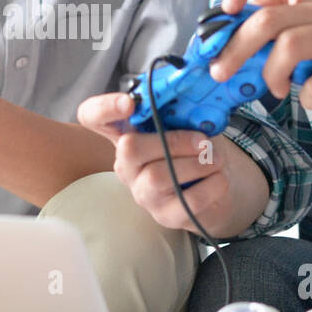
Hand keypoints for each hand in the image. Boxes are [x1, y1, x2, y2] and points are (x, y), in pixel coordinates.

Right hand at [77, 92, 245, 234]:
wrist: (217, 184)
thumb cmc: (196, 148)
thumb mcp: (187, 121)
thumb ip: (179, 108)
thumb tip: (188, 95)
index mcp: (126, 133)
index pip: (93, 116)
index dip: (103, 107)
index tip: (129, 103)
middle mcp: (127, 164)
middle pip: (130, 148)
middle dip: (173, 141)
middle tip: (203, 142)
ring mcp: (142, 192)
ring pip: (158, 177)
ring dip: (196, 165)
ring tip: (216, 160)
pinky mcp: (164, 216)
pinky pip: (186, 201)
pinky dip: (211, 186)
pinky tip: (219, 178)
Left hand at [212, 0, 311, 112]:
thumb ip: (284, 7)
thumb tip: (244, 5)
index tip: (226, 10)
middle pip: (269, 18)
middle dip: (236, 49)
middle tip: (222, 72)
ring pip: (289, 47)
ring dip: (270, 75)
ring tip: (276, 88)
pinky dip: (306, 97)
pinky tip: (310, 99)